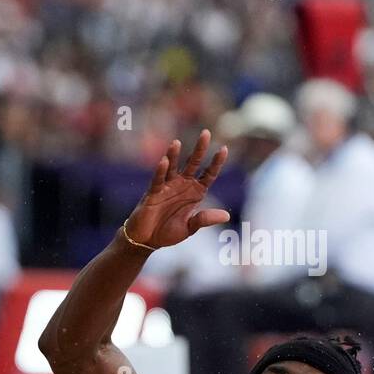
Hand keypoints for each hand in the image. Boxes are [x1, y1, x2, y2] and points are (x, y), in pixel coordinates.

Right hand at [124, 130, 229, 249]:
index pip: (208, 174)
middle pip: (193, 163)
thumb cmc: (168, 233)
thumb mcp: (190, 228)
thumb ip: (205, 219)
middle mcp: (182, 186)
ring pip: (173, 167)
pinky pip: (158, 180)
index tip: (224, 149)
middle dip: (199, 149)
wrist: (146, 240)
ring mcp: (167, 187)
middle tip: (206, 133)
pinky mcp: (153, 193)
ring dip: (174, 155)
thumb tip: (226, 215)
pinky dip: (160, 171)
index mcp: (195, 193)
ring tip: (177, 142)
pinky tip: (164, 162)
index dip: (216, 163)